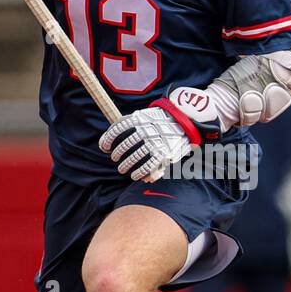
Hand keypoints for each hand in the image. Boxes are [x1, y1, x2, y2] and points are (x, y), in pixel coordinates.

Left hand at [99, 87, 221, 182]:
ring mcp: (155, 142)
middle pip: (124, 146)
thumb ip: (129, 123)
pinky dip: (140, 173)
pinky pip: (148, 166)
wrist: (186, 117)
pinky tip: (136, 176)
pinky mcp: (164, 152)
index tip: (104, 146)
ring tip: (123, 169)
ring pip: (134, 158)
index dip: (107, 139)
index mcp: (139, 118)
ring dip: (126, 165)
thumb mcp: (146, 114)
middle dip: (118, 155)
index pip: (117, 129)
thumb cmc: (162, 118)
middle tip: (116, 159)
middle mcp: (146, 130)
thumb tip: (107, 140)